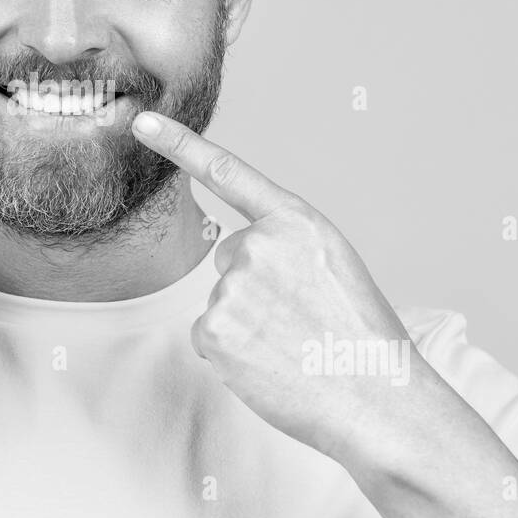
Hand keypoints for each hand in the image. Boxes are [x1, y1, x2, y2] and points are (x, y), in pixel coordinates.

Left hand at [132, 110, 424, 463]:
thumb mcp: (333, 263)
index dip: (178, 143)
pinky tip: (270, 364)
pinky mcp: (213, 329)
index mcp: (297, 221)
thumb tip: (235, 258)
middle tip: (300, 320)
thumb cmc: (360, 335)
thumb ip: (285, 243)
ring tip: (293, 345)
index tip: (141, 120)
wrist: (377, 398)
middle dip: (254, 287)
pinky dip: (232, 354)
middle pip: (229, 257)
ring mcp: (233, 287)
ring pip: (221, 301)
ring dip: (246, 324)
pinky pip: (208, 335)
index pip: (228, 172)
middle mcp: (260, 245)